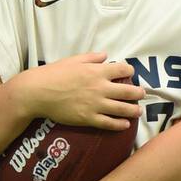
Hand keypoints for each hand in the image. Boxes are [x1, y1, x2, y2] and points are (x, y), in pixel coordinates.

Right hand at [10, 53, 143, 129]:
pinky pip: (109, 123)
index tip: (131, 73)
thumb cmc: (54, 73)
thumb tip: (106, 55)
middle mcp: (100, 88)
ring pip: (122, 109)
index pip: (122, 70)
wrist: (38, 92)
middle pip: (128, 91)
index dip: (129, 71)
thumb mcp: (73, 60)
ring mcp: (96, 105)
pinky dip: (120, 124)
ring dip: (133, 110)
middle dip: (138, 93)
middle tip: (142, 94)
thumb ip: (91, 57)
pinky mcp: (89, 119)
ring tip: (138, 111)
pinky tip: (125, 125)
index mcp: (97, 71)